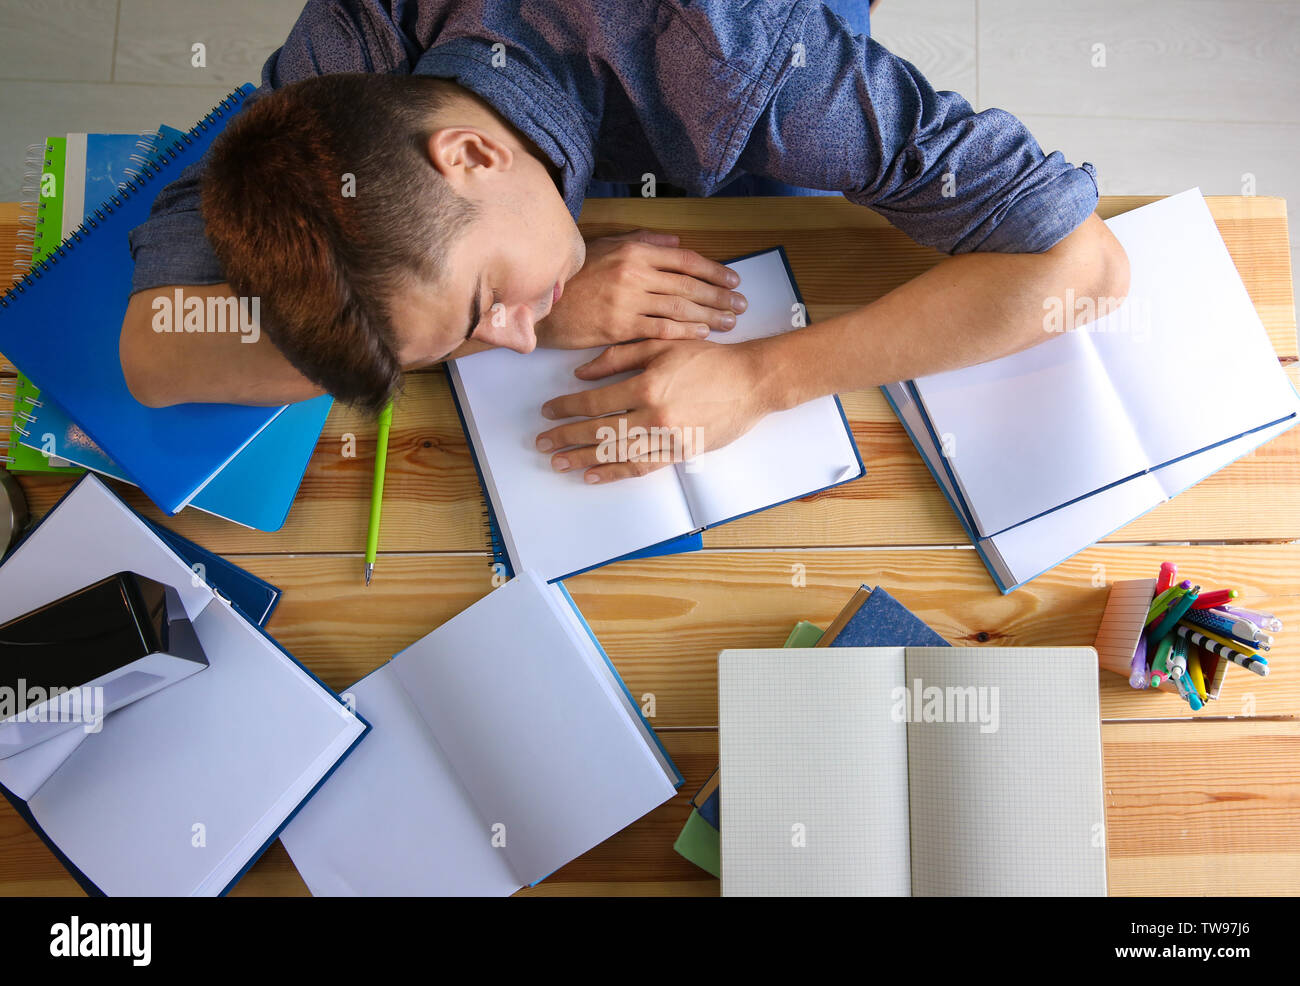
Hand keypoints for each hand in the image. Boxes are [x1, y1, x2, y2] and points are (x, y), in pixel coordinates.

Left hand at [533, 338, 777, 482]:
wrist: (751, 381)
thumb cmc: (708, 359)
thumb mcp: (663, 345)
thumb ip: (620, 357)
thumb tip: (581, 374)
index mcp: (647, 383)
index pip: (595, 400)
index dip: (566, 408)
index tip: (548, 412)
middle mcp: (655, 414)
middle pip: (599, 430)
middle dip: (566, 437)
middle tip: (543, 443)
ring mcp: (669, 437)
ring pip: (617, 452)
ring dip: (584, 459)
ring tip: (560, 463)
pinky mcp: (682, 452)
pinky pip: (642, 466)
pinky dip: (615, 472)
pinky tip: (594, 475)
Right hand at [534, 230, 747, 348]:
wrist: (540, 303)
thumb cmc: (572, 276)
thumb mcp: (605, 246)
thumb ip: (643, 241)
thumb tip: (676, 242)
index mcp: (633, 251)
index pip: (685, 260)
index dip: (714, 271)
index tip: (734, 281)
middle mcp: (634, 273)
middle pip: (688, 285)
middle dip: (719, 296)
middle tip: (741, 306)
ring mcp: (627, 300)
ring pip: (679, 307)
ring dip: (709, 316)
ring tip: (729, 322)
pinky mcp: (618, 326)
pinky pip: (660, 329)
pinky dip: (684, 331)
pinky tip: (702, 335)